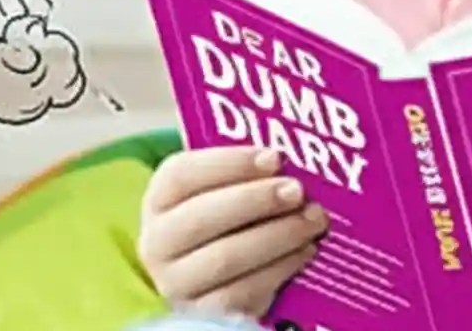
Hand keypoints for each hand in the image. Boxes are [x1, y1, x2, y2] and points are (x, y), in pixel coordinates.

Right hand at [137, 147, 329, 316]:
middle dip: (256, 200)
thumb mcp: (227, 191)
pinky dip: (279, 269)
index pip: (182, 174)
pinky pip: (242, 293)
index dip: (230, 163)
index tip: (274, 157)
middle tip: (298, 191)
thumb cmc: (228, 220)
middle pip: (201, 217)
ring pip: (224, 258)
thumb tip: (292, 158)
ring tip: (313, 220)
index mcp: (160, 200)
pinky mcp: (203, 315)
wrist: (214, 280)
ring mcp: (177, 283)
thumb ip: (249, 174)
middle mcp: (158, 243)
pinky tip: (305, 251)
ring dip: (277, 236)